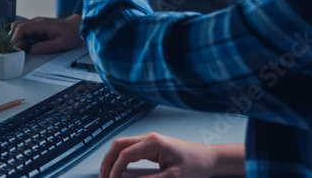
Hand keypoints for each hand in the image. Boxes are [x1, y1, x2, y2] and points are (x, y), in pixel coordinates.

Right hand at [11, 15, 82, 54]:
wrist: (78, 27)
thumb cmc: (72, 34)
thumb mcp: (62, 43)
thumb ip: (47, 47)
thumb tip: (32, 50)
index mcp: (42, 24)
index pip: (21, 28)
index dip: (15, 39)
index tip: (15, 49)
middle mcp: (37, 22)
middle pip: (17, 27)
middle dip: (14, 39)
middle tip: (17, 51)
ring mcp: (36, 24)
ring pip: (19, 28)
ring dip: (18, 38)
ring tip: (22, 50)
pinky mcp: (37, 27)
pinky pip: (25, 31)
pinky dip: (22, 38)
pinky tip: (27, 47)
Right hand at [99, 133, 244, 177]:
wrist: (209, 158)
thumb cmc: (195, 165)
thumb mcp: (173, 177)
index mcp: (153, 143)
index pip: (125, 154)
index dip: (115, 169)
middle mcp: (148, 138)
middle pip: (118, 145)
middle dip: (107, 161)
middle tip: (102, 177)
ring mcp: (149, 140)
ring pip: (121, 145)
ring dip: (112, 158)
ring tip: (107, 174)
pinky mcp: (151, 145)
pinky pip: (129, 148)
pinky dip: (120, 158)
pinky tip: (118, 169)